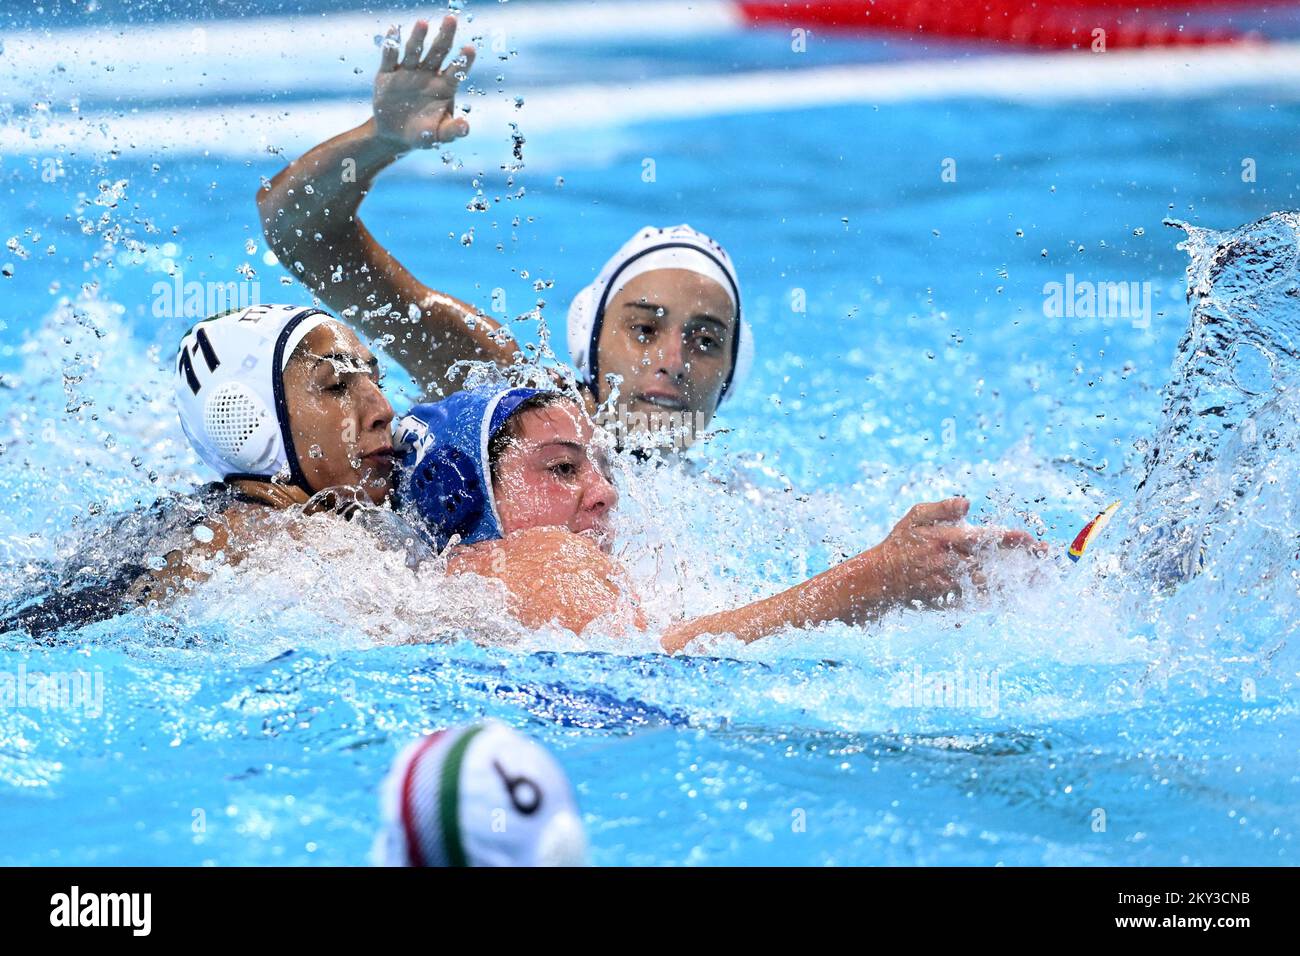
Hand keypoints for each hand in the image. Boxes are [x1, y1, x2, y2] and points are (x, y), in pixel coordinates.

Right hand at [373, 16, 474, 148]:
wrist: (394, 135)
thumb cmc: (423, 134)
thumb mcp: (438, 136)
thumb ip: (452, 131)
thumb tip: (466, 127)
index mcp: (444, 86)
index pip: (457, 69)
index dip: (463, 60)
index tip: (470, 49)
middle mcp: (428, 74)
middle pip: (438, 51)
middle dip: (445, 36)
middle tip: (451, 19)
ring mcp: (408, 71)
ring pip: (414, 51)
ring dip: (418, 38)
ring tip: (423, 24)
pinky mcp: (387, 74)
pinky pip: (389, 57)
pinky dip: (390, 45)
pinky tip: (394, 31)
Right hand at [868, 497, 1043, 607]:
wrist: (878, 580)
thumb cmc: (900, 544)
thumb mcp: (914, 517)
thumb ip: (942, 508)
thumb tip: (968, 503)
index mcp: (945, 539)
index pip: (984, 538)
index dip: (1009, 539)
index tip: (1031, 539)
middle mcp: (950, 564)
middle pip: (994, 564)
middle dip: (1022, 563)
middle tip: (1047, 560)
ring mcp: (950, 585)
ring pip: (990, 586)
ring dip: (1017, 583)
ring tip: (1040, 580)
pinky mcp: (948, 601)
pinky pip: (978, 602)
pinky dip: (999, 600)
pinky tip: (1016, 596)